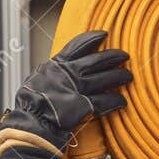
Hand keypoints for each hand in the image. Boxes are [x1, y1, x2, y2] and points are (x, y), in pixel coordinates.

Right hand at [0, 31, 132, 149]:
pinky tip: (122, 101)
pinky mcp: (84, 107)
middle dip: (112, 56)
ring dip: (118, 77)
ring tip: (128, 76)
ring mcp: (77, 90)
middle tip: (125, 55)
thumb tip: (55, 68)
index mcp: (55, 66)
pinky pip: (105, 102)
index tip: (104, 34)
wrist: (30, 124)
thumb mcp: (35, 81)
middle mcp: (68, 75)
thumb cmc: (29, 106)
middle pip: (96, 61)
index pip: (77, 46)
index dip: (92, 39)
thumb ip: (49, 74)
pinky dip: (115, 101)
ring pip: (104, 79)